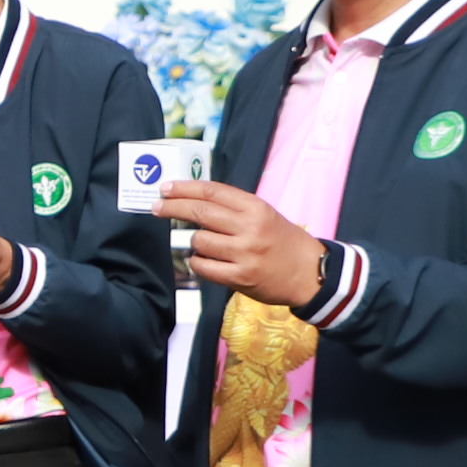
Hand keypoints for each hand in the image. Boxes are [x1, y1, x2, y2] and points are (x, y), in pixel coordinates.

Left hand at [158, 178, 322, 306]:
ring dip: (189, 241)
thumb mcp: (264, 214)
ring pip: (199, 241)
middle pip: (201, 212)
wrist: (310, 273)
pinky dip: (196, 262)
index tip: (166, 188)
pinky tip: (199, 260)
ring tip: (193, 242)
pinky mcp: (240, 277)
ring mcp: (245, 254)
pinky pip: (204, 267)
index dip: (184, 188)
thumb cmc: (283, 241)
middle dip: (172, 207)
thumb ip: (234, 207)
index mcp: (256, 208)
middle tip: (156, 207)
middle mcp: (250, 228)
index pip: (212, 192)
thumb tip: (194, 200)